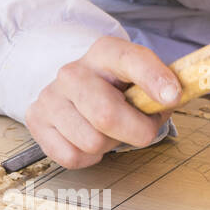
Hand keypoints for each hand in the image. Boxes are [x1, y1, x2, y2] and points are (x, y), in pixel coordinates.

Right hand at [25, 36, 180, 168]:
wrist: (71, 87)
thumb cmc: (114, 87)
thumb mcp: (139, 77)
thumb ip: (162, 86)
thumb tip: (172, 99)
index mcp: (105, 52)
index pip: (129, 60)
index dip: (153, 79)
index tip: (172, 97)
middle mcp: (73, 72)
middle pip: (106, 115)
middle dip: (136, 131)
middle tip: (143, 130)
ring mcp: (50, 96)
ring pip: (91, 141)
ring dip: (108, 144)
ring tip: (108, 131)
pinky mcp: (36, 120)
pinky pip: (72, 156)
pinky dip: (88, 157)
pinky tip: (88, 139)